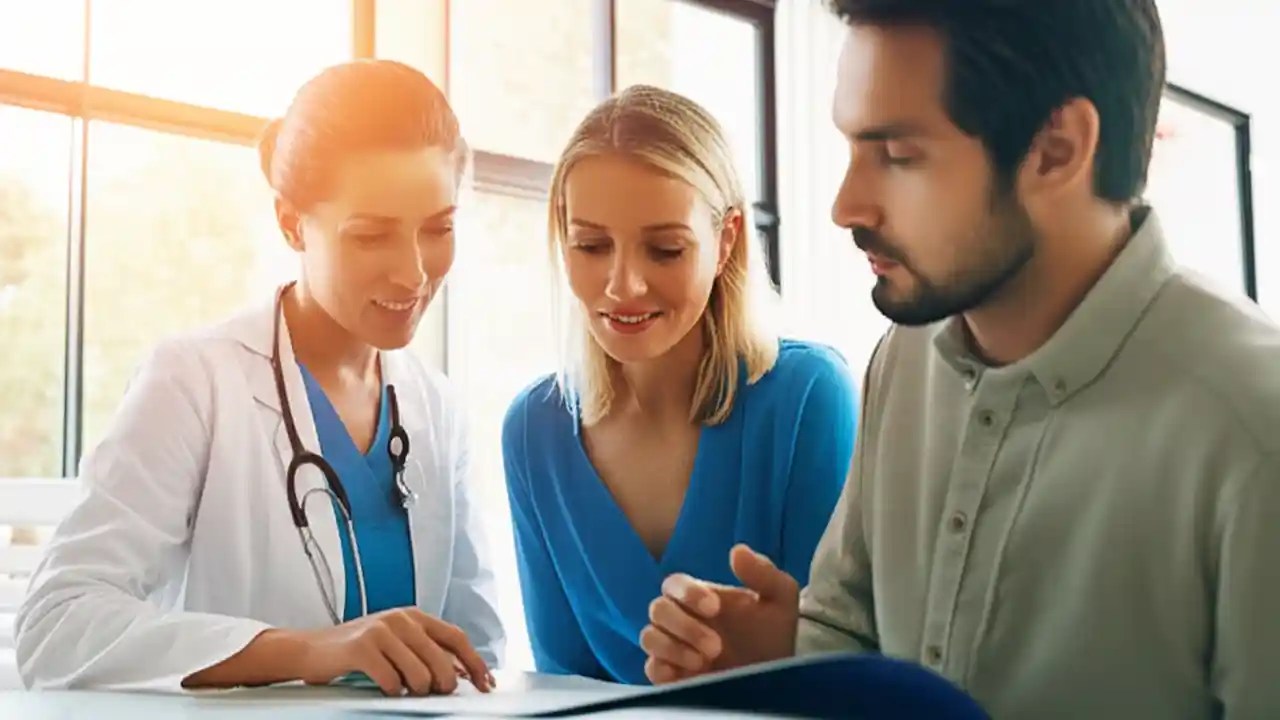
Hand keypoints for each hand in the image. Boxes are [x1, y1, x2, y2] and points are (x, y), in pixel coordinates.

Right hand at [296, 607, 493, 696]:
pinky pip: (392, 682)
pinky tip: (383, 687)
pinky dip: (392, 692)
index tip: (486, 683)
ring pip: (420, 675)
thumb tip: (461, 673)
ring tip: (402, 689)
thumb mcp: (397, 643)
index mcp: (415, 616)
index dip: (475, 662)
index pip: (456, 638)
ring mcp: (381, 631)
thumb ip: (426, 652)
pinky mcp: (362, 648)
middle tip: (436, 694)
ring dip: (416, 691)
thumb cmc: (357, 650)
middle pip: (442, 660)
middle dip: (445, 685)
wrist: (311, 649)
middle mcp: (401, 619)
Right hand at [641, 544, 798, 683]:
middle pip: (658, 609)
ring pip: (649, 637)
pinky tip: (688, 676)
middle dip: (684, 626)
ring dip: (673, 648)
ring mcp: (672, 648)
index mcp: (699, 597)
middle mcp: (680, 619)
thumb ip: (762, 573)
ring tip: (703, 662)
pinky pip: (651, 669)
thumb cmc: (773, 635)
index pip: (675, 584)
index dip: (688, 593)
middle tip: (716, 646)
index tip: (715, 607)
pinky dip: (663, 670)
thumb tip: (737, 550)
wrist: (777, 679)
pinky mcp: (670, 676)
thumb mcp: (779, 600)